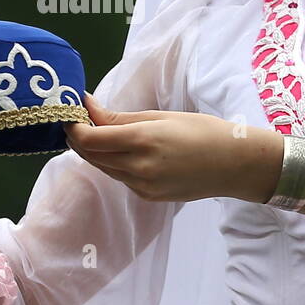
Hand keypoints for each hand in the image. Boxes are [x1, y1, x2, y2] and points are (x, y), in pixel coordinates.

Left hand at [63, 93, 282, 203]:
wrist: (234, 165)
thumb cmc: (203, 131)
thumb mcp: (161, 117)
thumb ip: (120, 116)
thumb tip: (88, 108)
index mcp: (142, 140)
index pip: (90, 139)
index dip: (73, 127)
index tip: (71, 113)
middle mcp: (138, 167)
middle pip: (91, 155)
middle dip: (78, 138)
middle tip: (78, 119)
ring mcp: (142, 186)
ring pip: (103, 168)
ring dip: (94, 151)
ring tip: (98, 132)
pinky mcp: (148, 197)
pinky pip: (120, 178)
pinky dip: (113, 163)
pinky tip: (123, 151)